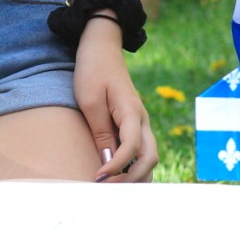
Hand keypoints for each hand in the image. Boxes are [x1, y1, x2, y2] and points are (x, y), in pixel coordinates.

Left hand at [73, 27, 155, 181]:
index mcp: (131, 111)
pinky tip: (117, 178)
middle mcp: (142, 120)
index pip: (131, 147)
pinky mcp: (134, 126)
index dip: (117, 166)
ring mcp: (140, 123)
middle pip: (149, 158)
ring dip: (135, 177)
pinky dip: (133, 168)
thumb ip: (101, 132)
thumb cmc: (93, 71)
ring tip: (113, 191)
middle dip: (132, 179)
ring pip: (148, 158)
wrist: (101, 49)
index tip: (98, 177)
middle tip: (106, 190)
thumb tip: (107, 162)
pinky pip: (140, 152)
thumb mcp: (90, 101)